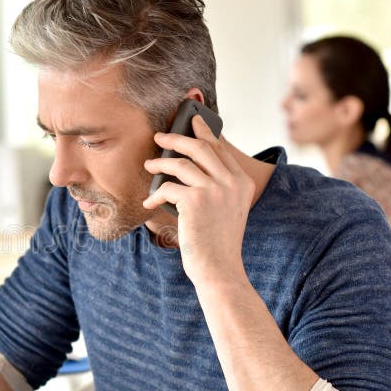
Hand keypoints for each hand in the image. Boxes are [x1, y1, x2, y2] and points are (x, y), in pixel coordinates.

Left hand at [142, 115, 254, 284]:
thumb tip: (186, 164)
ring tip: (149, 166)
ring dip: (160, 163)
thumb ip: (216, 186)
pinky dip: (155, 195)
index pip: (220, 149)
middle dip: (178, 138)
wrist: (219, 269)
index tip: (192, 121)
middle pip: (201, 147)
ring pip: (181, 163)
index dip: (204, 133)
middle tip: (160, 137)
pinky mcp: (194, 201)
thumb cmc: (217, 243)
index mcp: (242, 183)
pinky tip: (149, 204)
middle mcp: (231, 183)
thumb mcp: (226, 210)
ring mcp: (214, 190)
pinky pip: (167, 188)